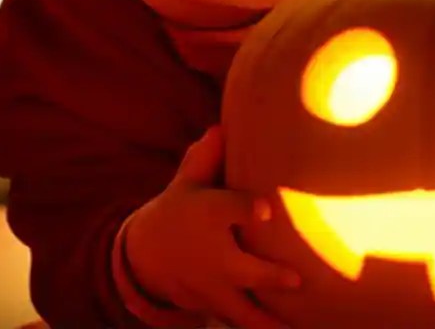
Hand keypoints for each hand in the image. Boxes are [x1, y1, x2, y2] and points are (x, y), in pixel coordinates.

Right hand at [124, 126, 299, 328]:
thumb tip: (222, 125)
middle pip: (243, 270)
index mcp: (207, 216)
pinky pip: (237, 321)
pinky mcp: (211, 307)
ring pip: (242, 310)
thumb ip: (205, 157)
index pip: (227, 211)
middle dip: (267, 276)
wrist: (140, 256)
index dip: (244, 210)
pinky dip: (258, 328)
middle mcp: (211, 257)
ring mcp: (211, 288)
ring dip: (267, 322)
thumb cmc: (179, 210)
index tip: (265, 212)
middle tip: (295, 281)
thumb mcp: (186, 182)